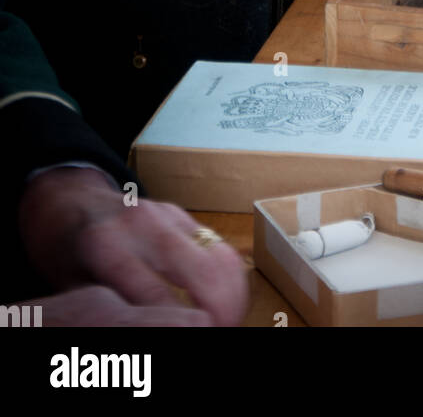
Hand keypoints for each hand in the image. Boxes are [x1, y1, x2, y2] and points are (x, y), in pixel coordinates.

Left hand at [17, 168, 247, 326]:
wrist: (69, 203)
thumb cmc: (68, 255)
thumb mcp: (75, 289)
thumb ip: (111, 312)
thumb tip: (145, 335)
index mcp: (107, 247)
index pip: (158, 298)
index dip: (183, 328)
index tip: (198, 340)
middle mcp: (142, 225)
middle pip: (203, 272)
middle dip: (222, 311)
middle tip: (223, 332)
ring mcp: (167, 214)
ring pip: (221, 257)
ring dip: (233, 297)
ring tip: (227, 321)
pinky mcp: (182, 214)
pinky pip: (219, 247)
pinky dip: (229, 279)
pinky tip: (222, 303)